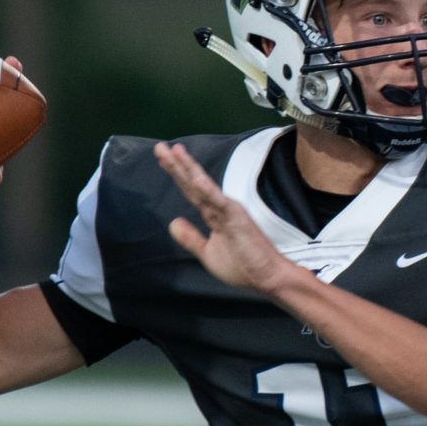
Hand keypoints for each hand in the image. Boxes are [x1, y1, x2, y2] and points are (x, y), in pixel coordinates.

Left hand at [154, 142, 295, 293]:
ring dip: (189, 168)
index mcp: (213, 214)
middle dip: (176, 165)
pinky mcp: (238, 218)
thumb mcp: (208, 253)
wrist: (267, 277)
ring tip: (174, 151)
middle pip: (193, 183)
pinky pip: (220, 202)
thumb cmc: (243, 266)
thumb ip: (191, 238)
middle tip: (159, 147)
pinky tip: (195, 177)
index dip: (176, 174)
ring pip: (204, 186)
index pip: (191, 190)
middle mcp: (219, 208)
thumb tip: (172, 223)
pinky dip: (208, 189)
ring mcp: (229, 210)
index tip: (162, 158)